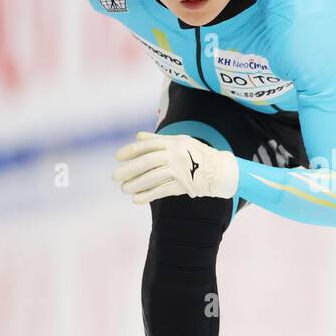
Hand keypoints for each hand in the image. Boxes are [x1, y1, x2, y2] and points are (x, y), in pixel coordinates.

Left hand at [112, 132, 238, 203]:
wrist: (220, 170)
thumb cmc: (196, 154)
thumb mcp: (179, 142)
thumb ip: (157, 140)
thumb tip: (138, 136)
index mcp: (173, 142)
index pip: (148, 145)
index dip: (131, 151)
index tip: (118, 157)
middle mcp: (176, 155)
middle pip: (147, 162)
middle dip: (129, 170)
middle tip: (115, 177)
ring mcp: (180, 170)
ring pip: (153, 177)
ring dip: (136, 184)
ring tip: (124, 189)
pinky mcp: (184, 185)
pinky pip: (162, 190)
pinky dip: (148, 195)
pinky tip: (137, 199)